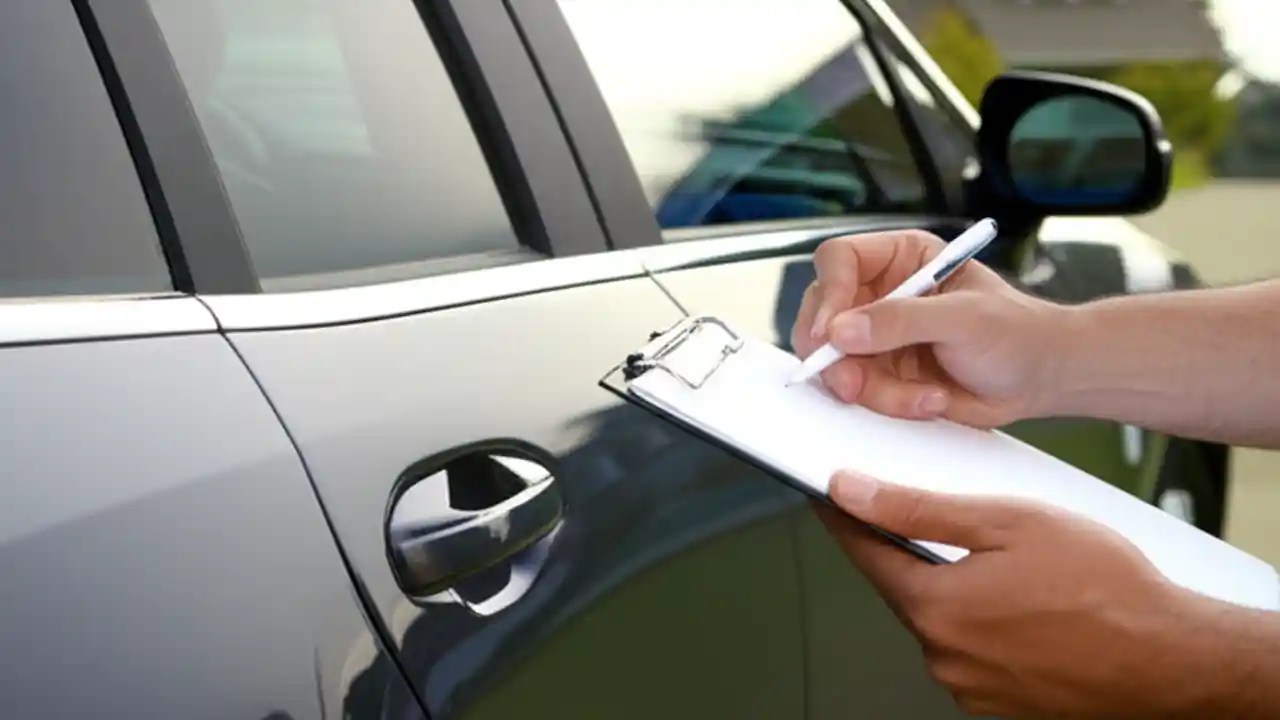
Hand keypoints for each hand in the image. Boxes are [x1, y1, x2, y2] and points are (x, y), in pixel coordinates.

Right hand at [791, 229, 1063, 427]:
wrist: (1040, 379)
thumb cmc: (1017, 333)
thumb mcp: (964, 319)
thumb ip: (902, 320)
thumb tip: (843, 330)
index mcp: (900, 258)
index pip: (838, 261)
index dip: (829, 294)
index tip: (831, 333)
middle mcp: (880, 293)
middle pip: (821, 315)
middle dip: (838, 356)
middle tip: (854, 383)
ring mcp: (876, 337)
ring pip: (836, 362)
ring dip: (874, 389)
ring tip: (924, 396)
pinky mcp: (881, 373)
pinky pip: (858, 391)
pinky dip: (888, 404)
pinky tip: (928, 401)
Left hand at [816, 471, 1222, 718]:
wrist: (1174, 658)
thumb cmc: (1107, 591)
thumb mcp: (1007, 522)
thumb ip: (918, 508)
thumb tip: (855, 493)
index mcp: (936, 609)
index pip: (864, 553)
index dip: (845, 518)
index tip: (831, 497)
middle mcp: (944, 656)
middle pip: (904, 587)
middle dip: (918, 552)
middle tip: (965, 526)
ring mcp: (970, 685)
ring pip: (942, 618)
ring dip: (959, 589)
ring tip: (1020, 571)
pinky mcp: (999, 701)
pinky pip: (973, 648)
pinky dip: (986, 622)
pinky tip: (1029, 605)